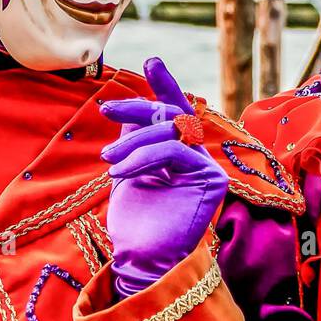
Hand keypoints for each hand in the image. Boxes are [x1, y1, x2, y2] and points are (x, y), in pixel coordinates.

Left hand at [99, 57, 228, 296]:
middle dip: (140, 105)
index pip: (174, 110)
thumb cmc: (135, 221)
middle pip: (172, 113)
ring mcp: (207, 166)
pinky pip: (176, 151)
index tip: (151, 60)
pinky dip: (144, 156)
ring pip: (172, 130)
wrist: (142, 260)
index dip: (165, 84)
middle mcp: (196, 155)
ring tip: (107, 163)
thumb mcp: (127, 170)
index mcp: (178, 151)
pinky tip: (121, 174)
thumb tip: (130, 110)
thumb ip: (134, 139)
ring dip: (134, 141)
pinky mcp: (213, 179)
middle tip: (107, 110)